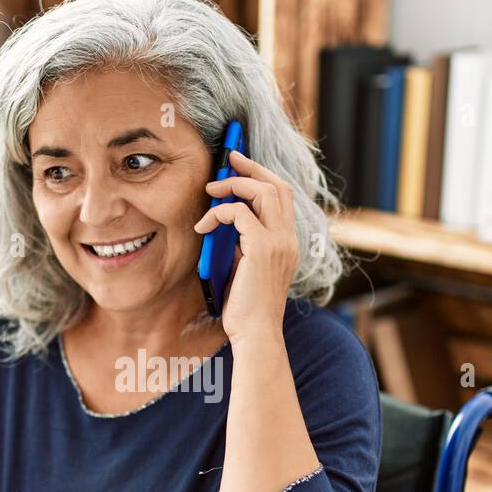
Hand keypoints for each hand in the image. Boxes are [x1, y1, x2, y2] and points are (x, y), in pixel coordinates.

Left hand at [193, 149, 298, 344]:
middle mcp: (288, 239)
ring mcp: (279, 243)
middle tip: (228, 158)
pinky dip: (218, 213)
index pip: (283, 196)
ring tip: (210, 190)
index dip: (263, 175)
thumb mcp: (245, 269)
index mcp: (287, 243)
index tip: (241, 163)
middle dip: (251, 167)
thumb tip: (224, 225)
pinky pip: (239, 213)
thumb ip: (242, 245)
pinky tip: (203, 227)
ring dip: (233, 185)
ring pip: (262, 192)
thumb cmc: (247, 309)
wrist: (255, 334)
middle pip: (277, 185)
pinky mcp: (263, 249)